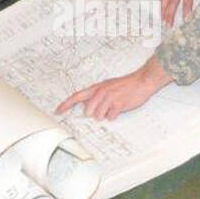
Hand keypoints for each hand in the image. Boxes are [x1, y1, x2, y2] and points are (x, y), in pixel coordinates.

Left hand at [56, 55, 172, 120]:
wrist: (142, 81)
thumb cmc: (126, 84)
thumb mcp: (108, 86)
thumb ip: (96, 95)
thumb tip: (87, 105)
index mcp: (97, 87)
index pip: (76, 96)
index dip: (66, 105)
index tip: (58, 111)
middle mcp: (101, 92)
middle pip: (88, 111)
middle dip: (94, 113)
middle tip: (105, 107)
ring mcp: (109, 98)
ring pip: (99, 116)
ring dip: (106, 114)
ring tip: (114, 106)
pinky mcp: (118, 104)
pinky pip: (110, 117)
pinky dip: (114, 115)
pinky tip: (119, 108)